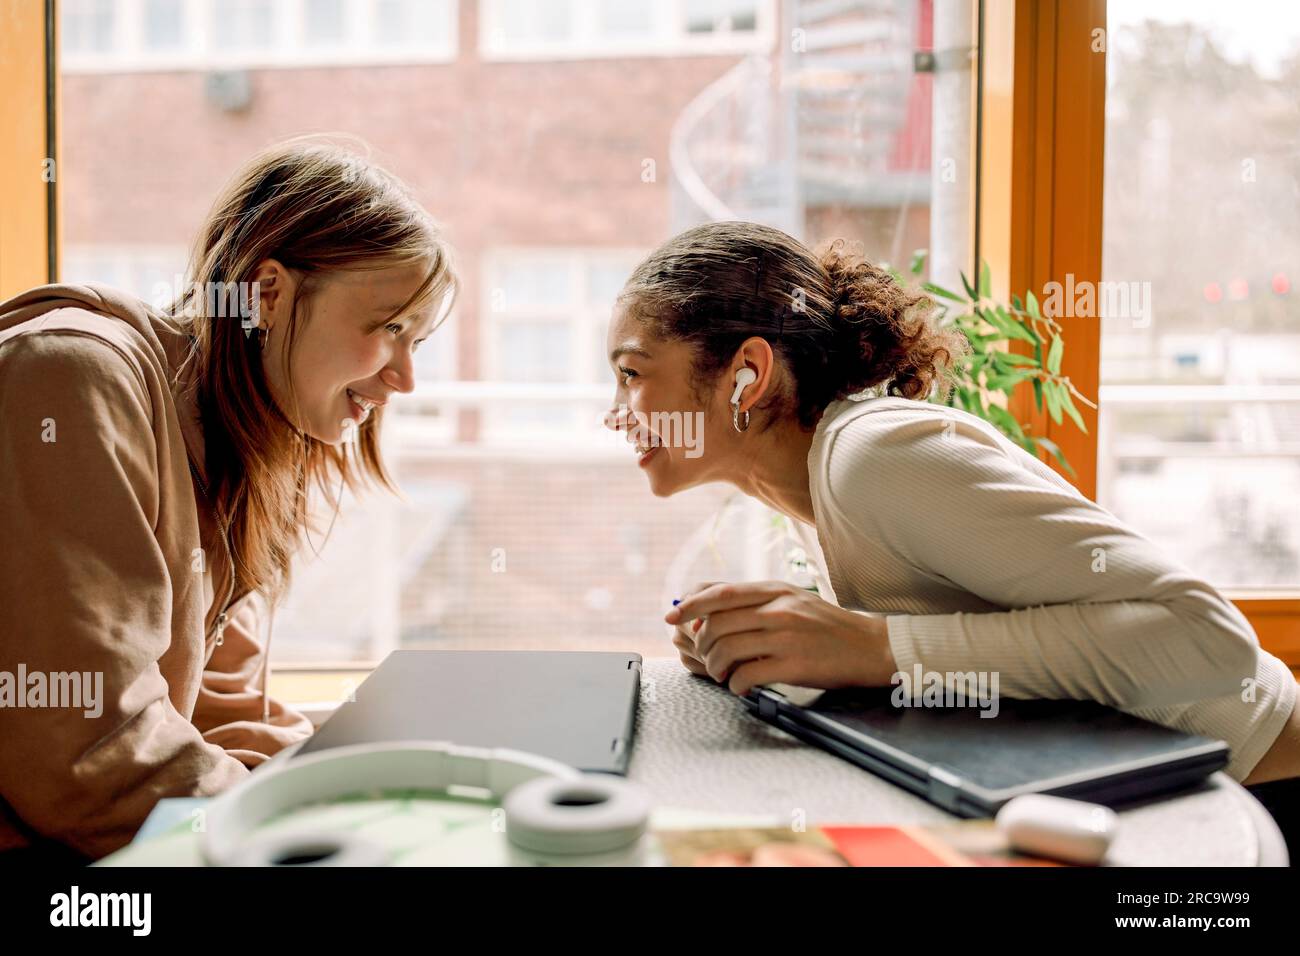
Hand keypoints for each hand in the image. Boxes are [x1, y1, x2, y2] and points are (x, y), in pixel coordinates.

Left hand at [664, 580, 896, 696]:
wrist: (870, 647)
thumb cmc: (827, 627)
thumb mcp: (793, 600)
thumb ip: (757, 601)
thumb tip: (711, 610)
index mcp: (776, 590)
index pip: (721, 593)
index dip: (690, 604)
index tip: (671, 616)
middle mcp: (778, 610)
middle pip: (718, 624)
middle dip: (702, 644)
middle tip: (706, 657)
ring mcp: (786, 637)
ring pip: (727, 650)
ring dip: (715, 667)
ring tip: (723, 674)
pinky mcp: (793, 665)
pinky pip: (747, 675)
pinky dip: (735, 685)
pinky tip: (742, 686)